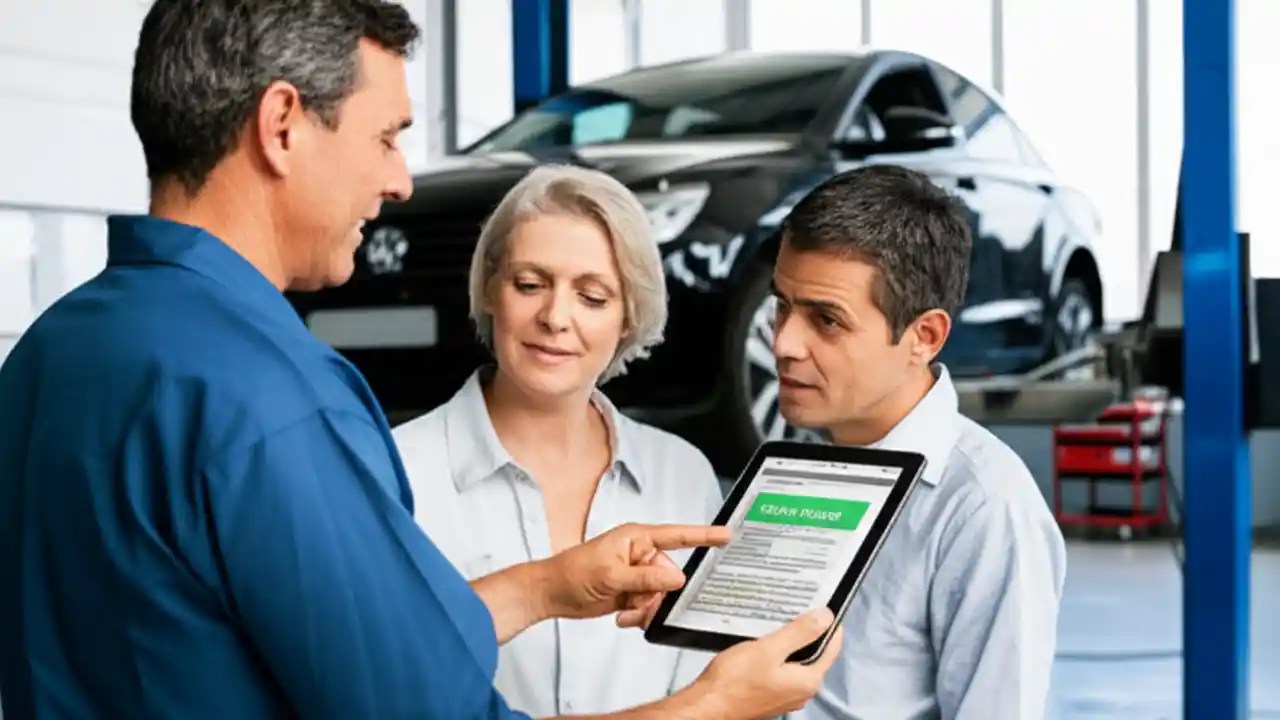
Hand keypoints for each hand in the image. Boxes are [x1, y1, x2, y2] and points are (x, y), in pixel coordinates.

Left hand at [541, 523, 731, 620]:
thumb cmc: (573, 572)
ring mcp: (637, 574)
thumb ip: (646, 578)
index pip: (677, 536)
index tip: (727, 535)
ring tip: (624, 611)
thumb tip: (677, 579)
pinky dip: (639, 614)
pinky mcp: (632, 591)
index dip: (704, 536)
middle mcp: (640, 554)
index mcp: (638, 538)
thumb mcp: (611, 575)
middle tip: (635, 603)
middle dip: (657, 595)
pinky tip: (622, 615)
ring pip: (661, 595)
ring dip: (646, 608)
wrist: (552, 592)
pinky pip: (649, 605)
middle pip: (670, 577)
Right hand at [687, 607, 843, 718]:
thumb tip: (824, 617)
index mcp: (807, 681)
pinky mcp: (771, 694)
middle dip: (807, 632)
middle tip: (795, 610)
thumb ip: (799, 633)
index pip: (832, 647)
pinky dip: (777, 656)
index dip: (829, 624)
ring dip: (789, 643)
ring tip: (775, 625)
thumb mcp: (769, 649)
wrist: (708, 705)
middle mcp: (801, 691)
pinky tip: (762, 645)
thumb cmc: (733, 682)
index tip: (822, 607)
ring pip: (797, 662)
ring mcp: (786, 695)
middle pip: (815, 654)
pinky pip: (782, 670)